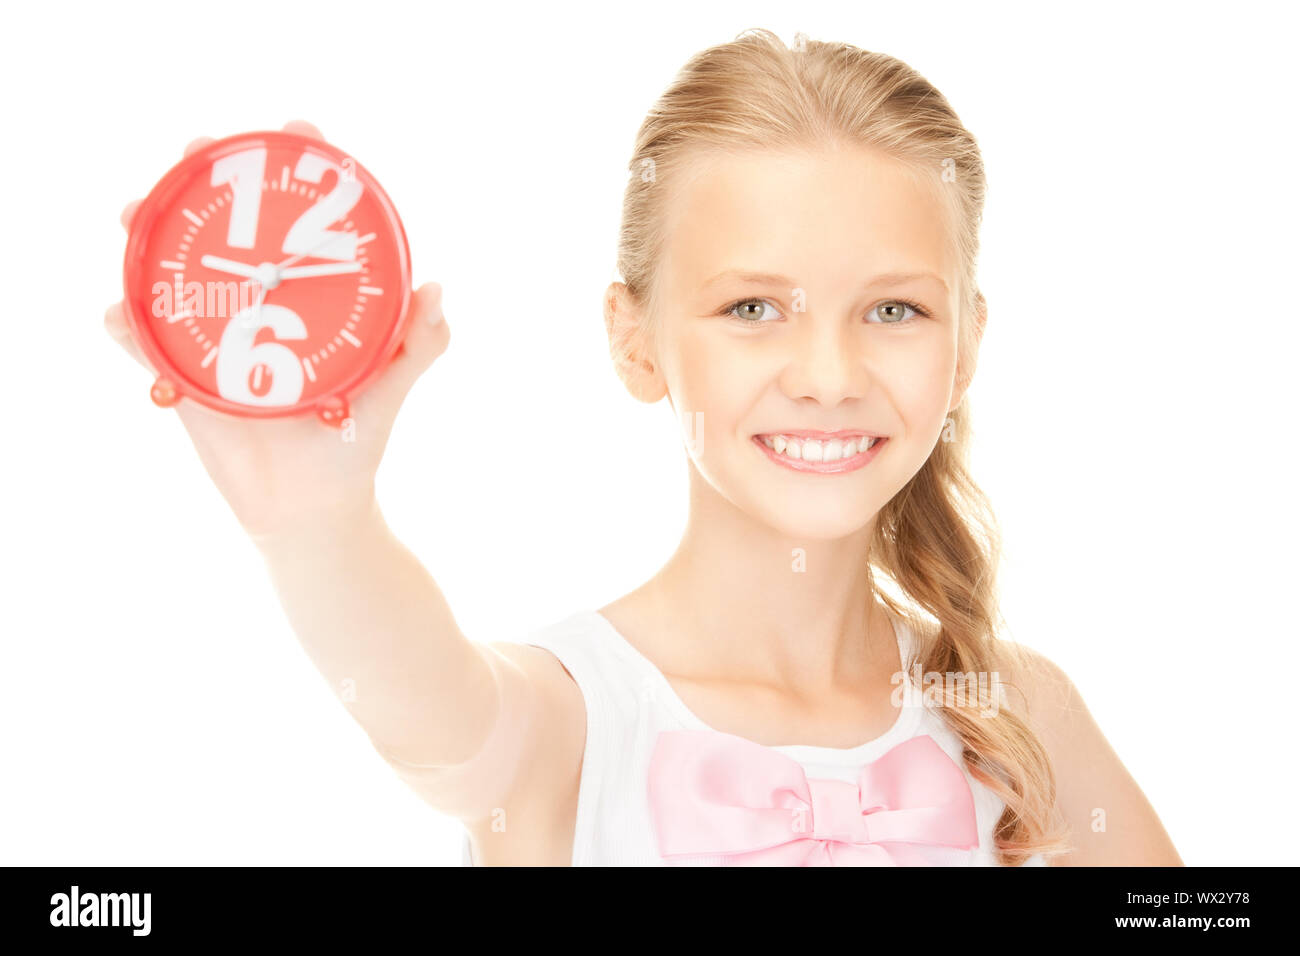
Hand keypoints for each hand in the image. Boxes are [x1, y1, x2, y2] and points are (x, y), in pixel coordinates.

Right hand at [104, 120, 450, 543]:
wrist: (310, 514)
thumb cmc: (353, 449)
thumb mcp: (389, 395)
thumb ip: (418, 348)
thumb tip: (437, 288)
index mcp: (309, 302)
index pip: (303, 223)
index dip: (298, 172)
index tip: (299, 131)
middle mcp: (260, 308)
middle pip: (227, 230)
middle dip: (205, 182)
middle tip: (197, 150)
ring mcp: (215, 338)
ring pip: (173, 273)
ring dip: (147, 236)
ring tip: (134, 215)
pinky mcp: (182, 377)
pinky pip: (144, 344)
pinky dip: (127, 326)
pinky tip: (122, 313)